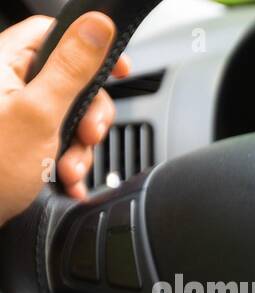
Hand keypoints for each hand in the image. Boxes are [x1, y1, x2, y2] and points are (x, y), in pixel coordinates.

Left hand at [0, 13, 129, 223]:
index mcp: (2, 63)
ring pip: (66, 116)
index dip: (90, 46)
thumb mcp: (39, 115)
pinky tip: (64, 180)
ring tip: (67, 169)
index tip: (118, 70)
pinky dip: (67, 162)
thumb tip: (96, 26)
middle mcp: (5, 85)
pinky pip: (55, 142)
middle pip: (69, 80)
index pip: (54, 33)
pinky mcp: (17, 143)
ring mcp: (12, 115)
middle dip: (88, 114)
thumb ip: (71, 68)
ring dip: (79, 147)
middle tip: (87, 135)